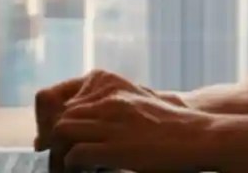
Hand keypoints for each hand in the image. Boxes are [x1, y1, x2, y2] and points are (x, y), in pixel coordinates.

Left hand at [34, 70, 185, 156]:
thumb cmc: (169, 124)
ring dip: (59, 153)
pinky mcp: (115, 146)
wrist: (198, 136)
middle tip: (56, 157)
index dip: (51, 120)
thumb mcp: (135, 102)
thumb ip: (108, 106)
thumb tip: (77, 122)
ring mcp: (110, 121)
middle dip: (52, 139)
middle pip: (59, 115)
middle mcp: (107, 98)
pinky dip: (73, 166)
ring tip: (67, 167)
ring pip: (61, 132)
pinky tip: (84, 172)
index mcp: (109, 84)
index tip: (49, 139)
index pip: (61, 96)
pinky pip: (76, 154)